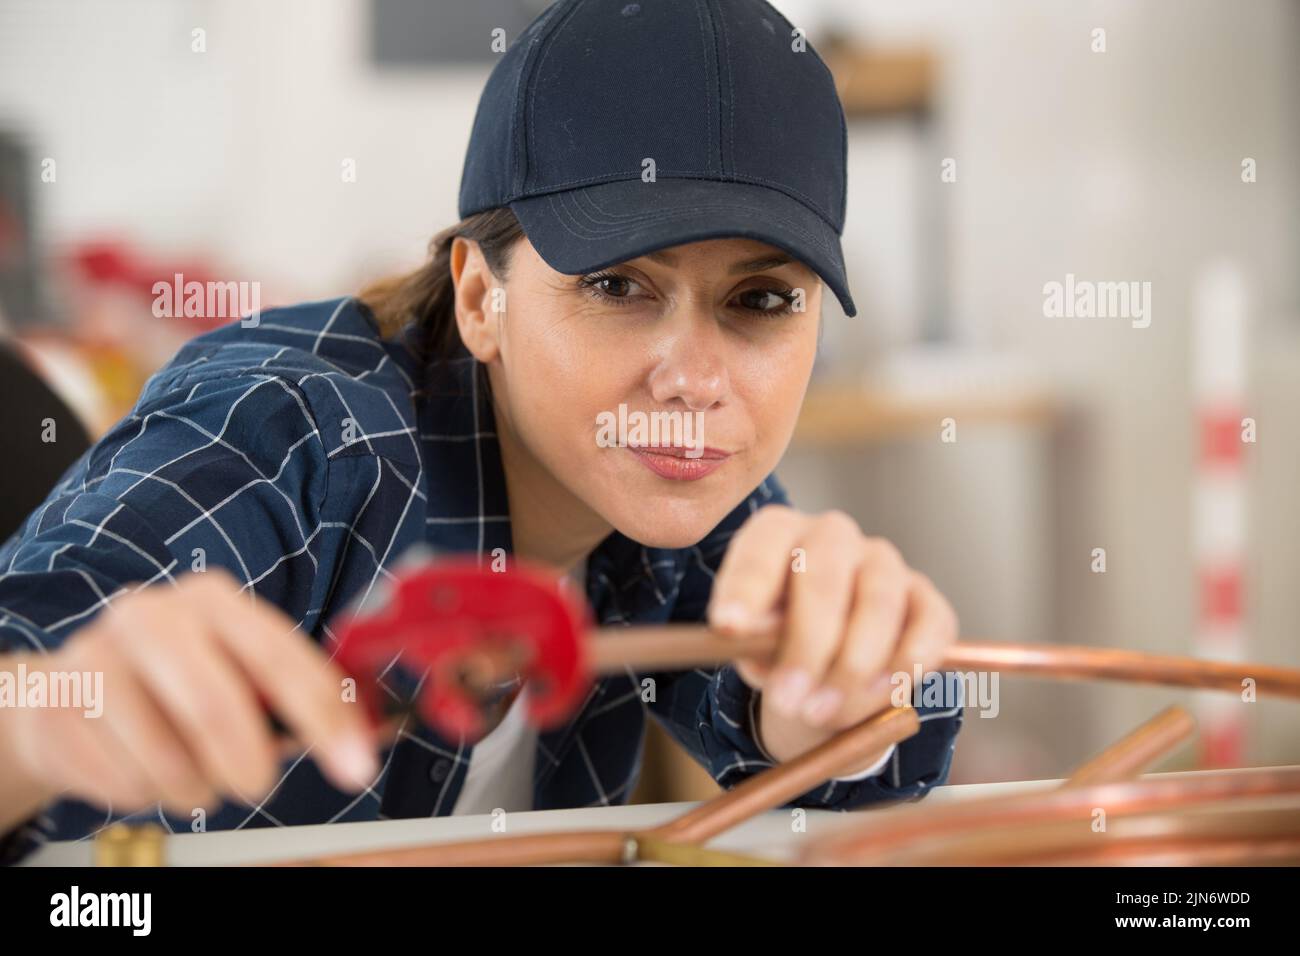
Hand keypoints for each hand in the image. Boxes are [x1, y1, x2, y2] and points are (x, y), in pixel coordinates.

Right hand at [0, 569, 378, 822]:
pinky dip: (145, 794)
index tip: (356, 763)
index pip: (280, 656)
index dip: (324, 715)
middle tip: (256, 784)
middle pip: (216, 706)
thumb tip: (365, 734)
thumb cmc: (173, 682)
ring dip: (193, 787)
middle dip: (249, 764)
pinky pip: (121, 783)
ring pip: (166, 760)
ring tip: (189, 772)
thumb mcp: (234, 670)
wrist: (65, 691)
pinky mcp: (56, 707)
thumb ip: (294, 696)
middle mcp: (151, 615)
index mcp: (211, 600)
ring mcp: (95, 658)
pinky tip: (137, 766)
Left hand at [706, 506, 957, 761]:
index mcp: (778, 532)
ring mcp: (884, 562)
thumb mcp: (751, 642)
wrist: (827, 658)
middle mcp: (833, 535)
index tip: (729, 627)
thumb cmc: (777, 639)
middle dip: (806, 645)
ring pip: (878, 603)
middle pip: (824, 576)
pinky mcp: (926, 598)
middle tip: (787, 700)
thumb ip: (751, 640)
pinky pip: (929, 626)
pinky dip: (907, 663)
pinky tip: (882, 694)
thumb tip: (753, 644)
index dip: (746, 587)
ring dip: (852, 666)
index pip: (761, 548)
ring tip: (822, 712)